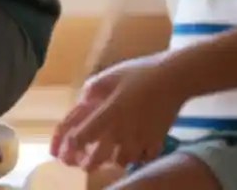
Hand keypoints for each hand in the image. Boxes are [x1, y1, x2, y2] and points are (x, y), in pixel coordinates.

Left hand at [52, 54, 185, 168]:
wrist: (175, 78)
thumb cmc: (139, 73)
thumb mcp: (108, 77)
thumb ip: (90, 92)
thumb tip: (81, 104)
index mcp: (108, 113)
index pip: (82, 137)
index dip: (68, 147)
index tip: (62, 151)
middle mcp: (122, 131)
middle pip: (98, 159)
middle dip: (86, 163)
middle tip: (81, 161)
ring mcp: (141, 139)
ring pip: (120, 162)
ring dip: (111, 160)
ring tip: (108, 152)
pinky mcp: (157, 142)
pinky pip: (142, 158)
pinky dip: (135, 157)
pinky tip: (131, 149)